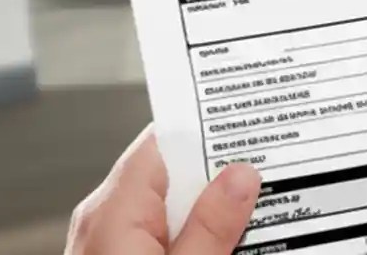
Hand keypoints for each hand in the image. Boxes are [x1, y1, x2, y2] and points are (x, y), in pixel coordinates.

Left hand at [65, 125, 261, 254]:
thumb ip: (212, 227)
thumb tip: (241, 177)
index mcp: (114, 211)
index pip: (160, 142)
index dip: (205, 130)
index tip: (246, 124)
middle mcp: (102, 219)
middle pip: (167, 174)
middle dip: (215, 175)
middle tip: (264, 175)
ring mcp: (104, 242)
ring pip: (164, 206)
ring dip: (205, 210)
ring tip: (250, 212)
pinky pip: (155, 232)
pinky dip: (187, 232)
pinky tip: (219, 242)